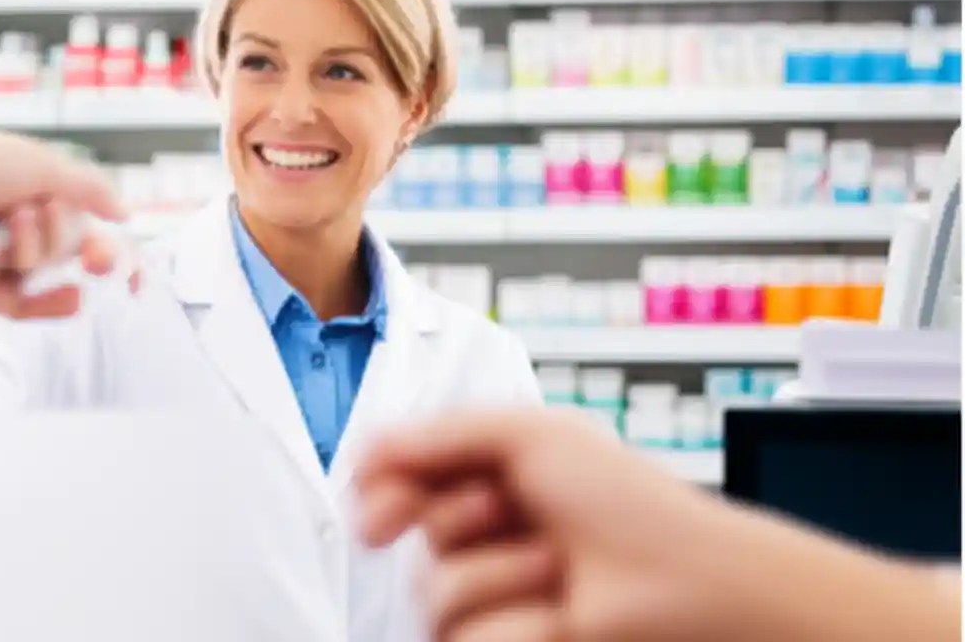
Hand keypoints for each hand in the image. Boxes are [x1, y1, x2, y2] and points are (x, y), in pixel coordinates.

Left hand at [0, 195, 141, 314]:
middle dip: (51, 240)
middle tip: (27, 215)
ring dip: (19, 255)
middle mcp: (13, 223)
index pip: (84, 228)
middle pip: (62, 255)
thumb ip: (91, 189)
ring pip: (32, 278)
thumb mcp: (40, 166)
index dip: (107, 255)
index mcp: (32, 190)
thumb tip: (127, 213)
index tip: (130, 282)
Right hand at [356, 408, 733, 641]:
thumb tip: (371, 450)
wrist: (685, 587)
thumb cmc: (628, 507)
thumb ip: (440, 435)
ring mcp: (492, 596)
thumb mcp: (530, 436)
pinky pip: (462, 637)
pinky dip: (517, 627)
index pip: (401, 478)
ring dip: (497, 574)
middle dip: (453, 518)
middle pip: (408, 535)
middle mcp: (484, 536)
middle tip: (499, 506)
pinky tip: (560, 617)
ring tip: (554, 567)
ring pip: (431, 593)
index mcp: (487, 478)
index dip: (380, 484)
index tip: (379, 490)